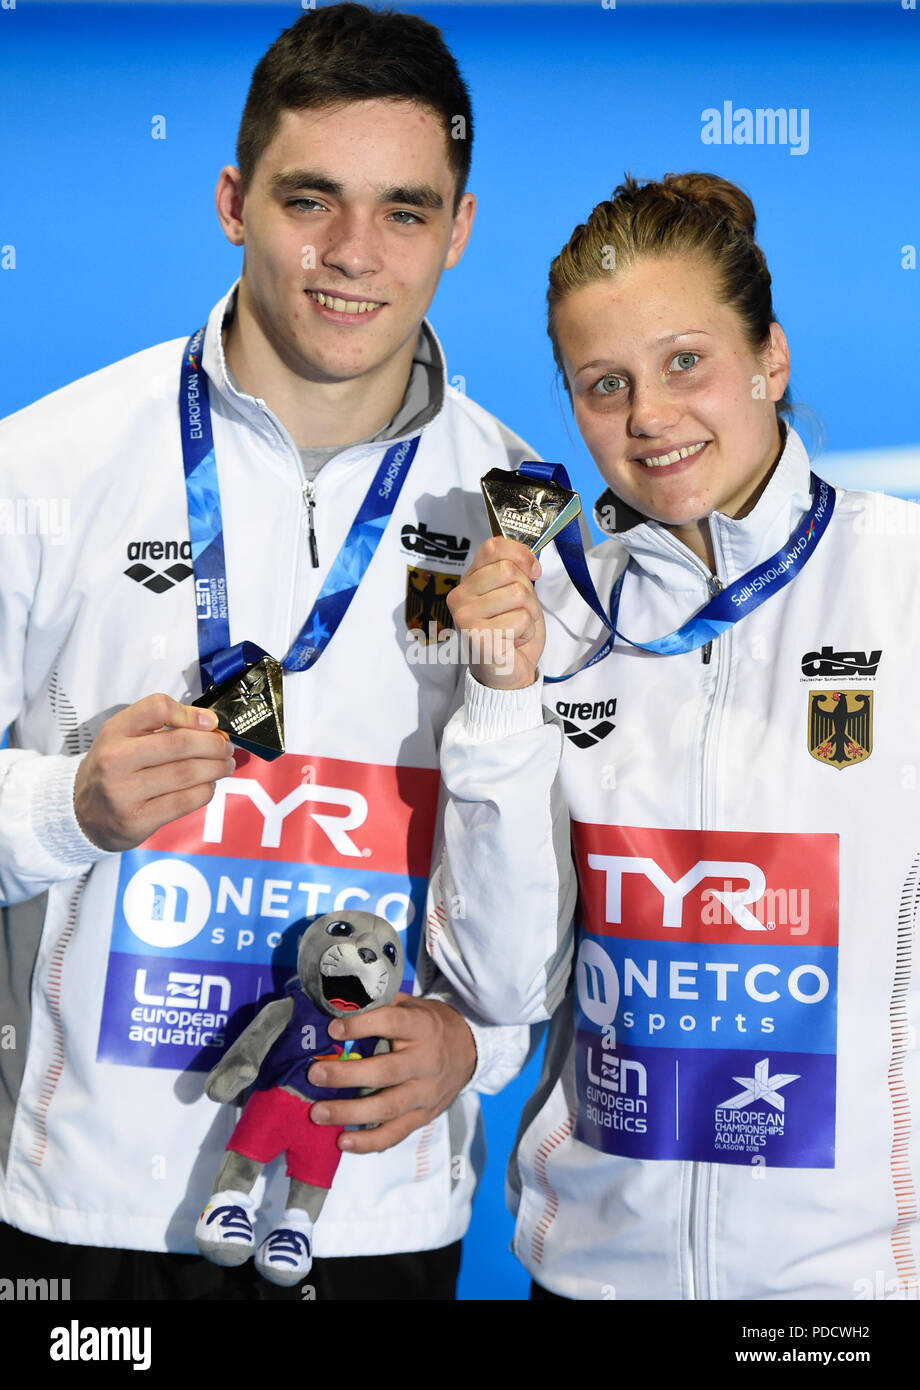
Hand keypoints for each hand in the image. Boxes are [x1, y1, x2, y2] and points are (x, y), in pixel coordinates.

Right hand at [74, 693, 235, 850]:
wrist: (82, 813)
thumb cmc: (114, 769)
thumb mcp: (124, 736)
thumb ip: (161, 724)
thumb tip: (209, 723)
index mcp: (114, 731)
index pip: (157, 708)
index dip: (190, 713)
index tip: (210, 722)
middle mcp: (115, 760)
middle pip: (179, 744)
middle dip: (213, 744)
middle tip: (226, 747)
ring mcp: (124, 792)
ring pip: (186, 774)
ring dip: (215, 768)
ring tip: (225, 765)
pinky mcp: (136, 820)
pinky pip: (184, 802)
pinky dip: (205, 791)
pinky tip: (208, 786)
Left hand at [307, 996, 476, 1153]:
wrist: (467, 1049)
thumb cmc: (427, 1024)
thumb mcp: (410, 1005)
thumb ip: (380, 1005)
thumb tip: (337, 1004)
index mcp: (422, 1027)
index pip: (392, 1024)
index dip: (361, 1025)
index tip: (333, 1028)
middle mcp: (427, 1061)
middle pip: (386, 1072)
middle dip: (347, 1076)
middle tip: (315, 1075)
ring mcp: (426, 1093)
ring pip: (388, 1107)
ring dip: (350, 1112)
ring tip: (318, 1113)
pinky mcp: (423, 1116)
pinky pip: (395, 1133)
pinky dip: (368, 1141)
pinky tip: (343, 1141)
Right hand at [446, 537, 544, 689]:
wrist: (506, 674)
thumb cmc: (510, 633)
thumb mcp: (514, 595)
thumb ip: (515, 573)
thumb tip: (531, 562)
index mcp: (468, 581)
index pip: (493, 547)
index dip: (521, 555)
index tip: (533, 572)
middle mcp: (460, 596)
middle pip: (509, 570)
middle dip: (528, 593)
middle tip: (519, 613)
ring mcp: (465, 616)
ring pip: (519, 594)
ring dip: (529, 615)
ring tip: (515, 629)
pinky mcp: (478, 636)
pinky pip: (521, 619)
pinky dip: (526, 632)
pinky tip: (513, 642)